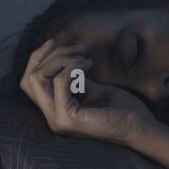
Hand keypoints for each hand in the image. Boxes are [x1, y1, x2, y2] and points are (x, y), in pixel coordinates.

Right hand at [19, 39, 157, 145]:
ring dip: (61, 59)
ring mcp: (57, 120)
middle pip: (29, 78)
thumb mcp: (92, 88)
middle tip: (78, 49)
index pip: (29, 82)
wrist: (140, 127)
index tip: (54, 42)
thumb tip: (60, 59)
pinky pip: (59, 82)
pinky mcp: (68, 118)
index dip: (37, 58)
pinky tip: (89, 65)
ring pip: (38, 78)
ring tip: (86, 58)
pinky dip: (73, 67)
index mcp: (55, 111)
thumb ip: (73, 79)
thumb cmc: (122, 109)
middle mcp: (51, 118)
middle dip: (50, 55)